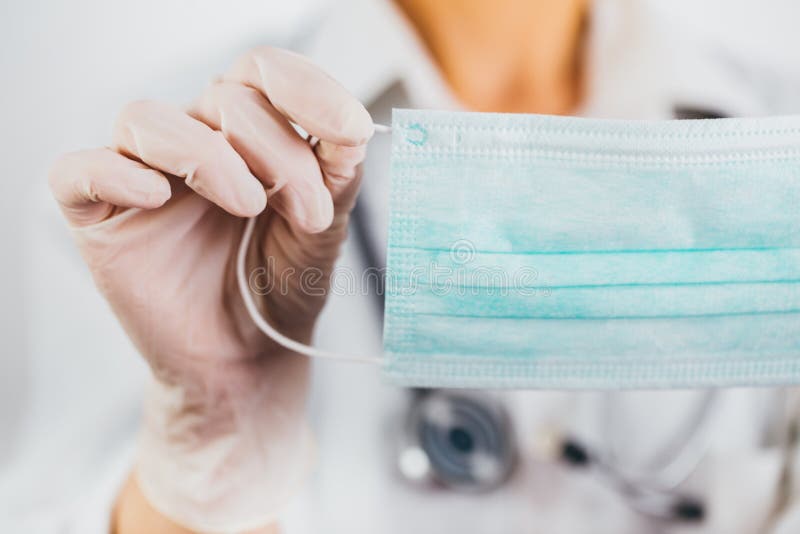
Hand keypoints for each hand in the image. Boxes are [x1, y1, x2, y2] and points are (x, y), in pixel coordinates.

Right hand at [49, 46, 373, 531]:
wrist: (247, 359)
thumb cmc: (281, 288)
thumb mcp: (322, 231)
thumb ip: (336, 177)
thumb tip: (353, 129)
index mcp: (248, 133)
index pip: (264, 72)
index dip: (307, 89)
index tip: (351, 131)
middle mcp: (194, 140)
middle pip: (223, 99)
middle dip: (278, 153)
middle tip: (309, 213)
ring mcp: (143, 174)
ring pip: (150, 119)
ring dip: (208, 157)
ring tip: (248, 206)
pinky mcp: (98, 214)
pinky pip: (83, 169)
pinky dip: (118, 174)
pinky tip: (156, 201)